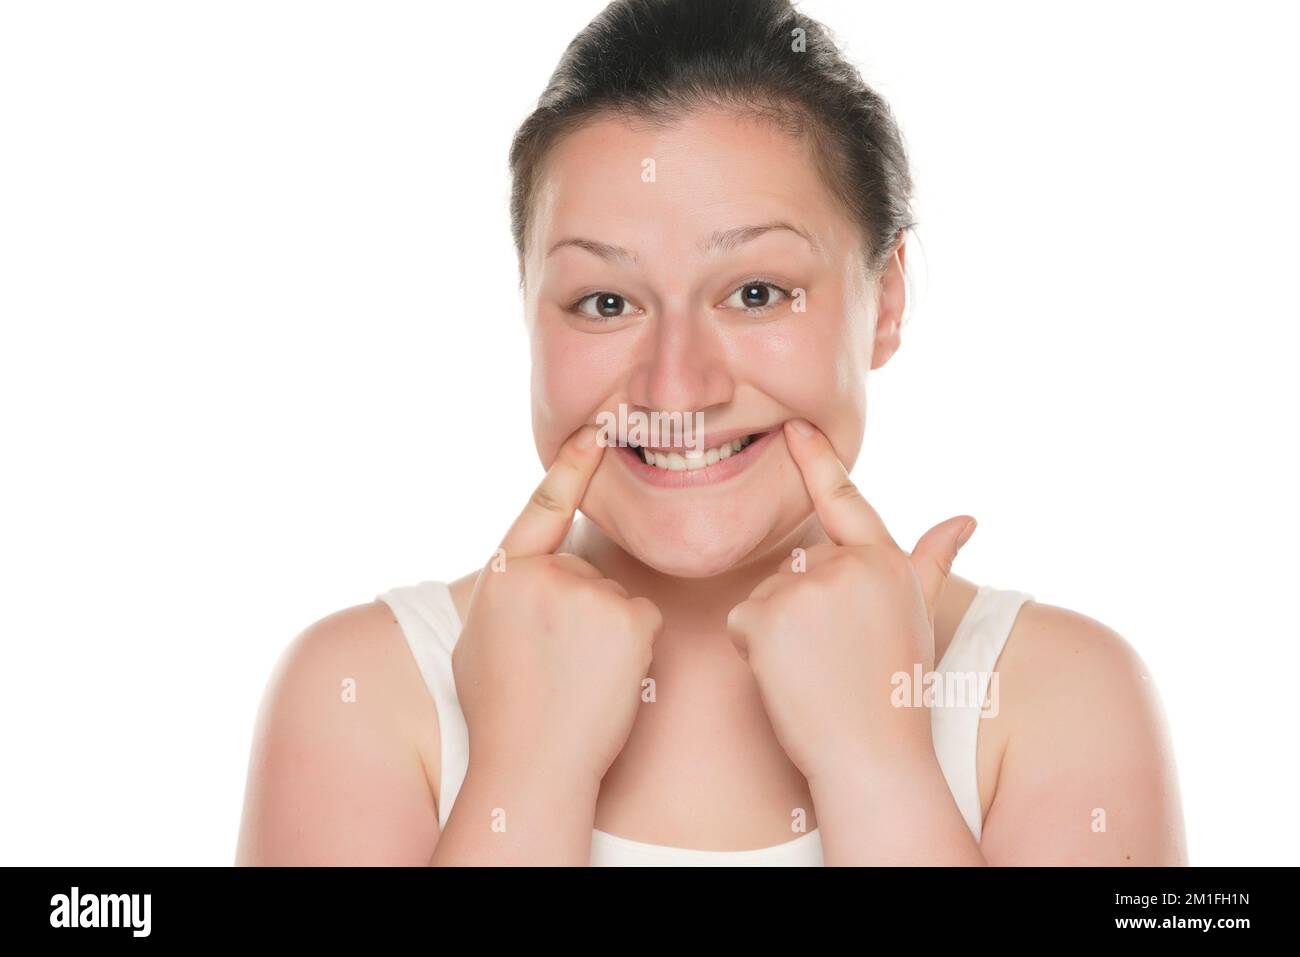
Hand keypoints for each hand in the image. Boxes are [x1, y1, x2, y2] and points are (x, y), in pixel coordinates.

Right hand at [451, 425, 663, 789]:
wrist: (528, 766)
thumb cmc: (500, 712)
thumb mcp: (479, 638)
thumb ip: (507, 594)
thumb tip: (528, 573)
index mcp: (504, 573)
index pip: (544, 504)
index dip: (574, 463)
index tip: (599, 426)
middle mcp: (544, 573)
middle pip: (587, 575)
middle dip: (583, 615)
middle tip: (556, 668)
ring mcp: (587, 593)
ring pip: (615, 602)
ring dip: (608, 637)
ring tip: (576, 680)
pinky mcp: (627, 618)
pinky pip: (642, 624)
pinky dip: (634, 651)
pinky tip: (606, 682)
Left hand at [726, 418, 976, 785]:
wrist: (874, 757)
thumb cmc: (896, 692)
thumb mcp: (920, 617)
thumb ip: (931, 562)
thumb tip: (967, 517)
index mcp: (885, 561)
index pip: (844, 501)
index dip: (816, 459)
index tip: (793, 425)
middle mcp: (848, 565)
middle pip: (795, 569)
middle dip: (800, 610)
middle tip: (832, 658)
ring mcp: (807, 588)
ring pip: (767, 597)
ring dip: (777, 633)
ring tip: (815, 671)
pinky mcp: (768, 616)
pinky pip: (745, 623)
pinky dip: (755, 652)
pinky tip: (789, 679)